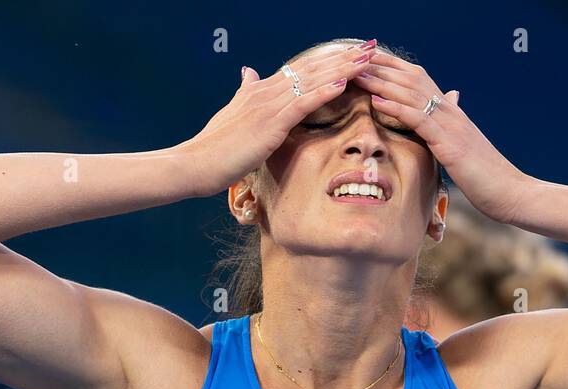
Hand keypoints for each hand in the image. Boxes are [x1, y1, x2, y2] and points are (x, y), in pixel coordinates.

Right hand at [177, 43, 377, 197]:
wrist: (196, 162)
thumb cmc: (215, 146)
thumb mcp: (233, 114)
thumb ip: (244, 92)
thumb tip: (248, 72)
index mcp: (261, 91)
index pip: (302, 69)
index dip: (328, 59)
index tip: (352, 52)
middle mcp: (266, 92)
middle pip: (312, 69)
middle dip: (343, 58)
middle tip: (371, 47)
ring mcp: (268, 106)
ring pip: (311, 81)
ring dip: (342, 68)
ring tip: (367, 59)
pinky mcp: (269, 124)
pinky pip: (301, 103)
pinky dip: (323, 91)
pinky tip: (343, 82)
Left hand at [351, 51, 528, 222]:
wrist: (510, 192)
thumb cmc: (486, 176)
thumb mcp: (465, 147)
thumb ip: (452, 127)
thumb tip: (451, 104)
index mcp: (452, 112)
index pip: (418, 79)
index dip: (392, 67)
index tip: (367, 60)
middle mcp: (451, 112)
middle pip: (411, 80)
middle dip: (381, 68)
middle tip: (353, 59)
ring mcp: (451, 126)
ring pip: (412, 94)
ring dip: (382, 82)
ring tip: (358, 74)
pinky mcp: (450, 144)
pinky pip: (420, 120)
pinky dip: (397, 107)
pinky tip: (377, 100)